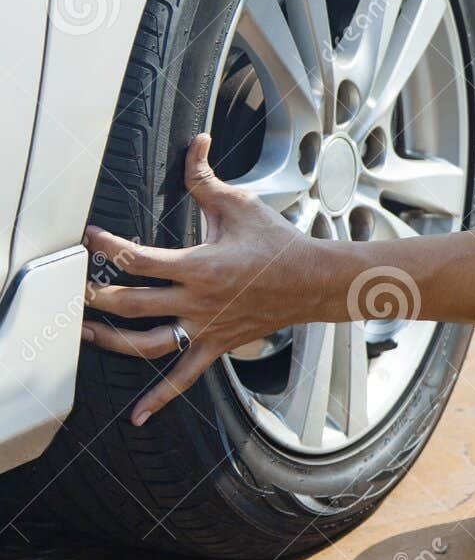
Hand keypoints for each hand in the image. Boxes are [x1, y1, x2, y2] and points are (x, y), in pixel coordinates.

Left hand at [82, 136, 332, 424]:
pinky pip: (183, 377)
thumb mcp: (240, 205)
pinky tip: (137, 415)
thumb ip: (206, 179)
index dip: (108, 247)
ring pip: (147, 343)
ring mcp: (205, 328)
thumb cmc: (278, 244)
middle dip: (97, 296)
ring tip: (86, 331)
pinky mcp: (215, 346)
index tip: (90, 238)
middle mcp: (197, 301)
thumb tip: (195, 144)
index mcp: (199, 265)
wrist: (312, 281)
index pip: (139, 259)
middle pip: (132, 304)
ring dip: (111, 340)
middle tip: (76, 286)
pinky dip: (158, 399)